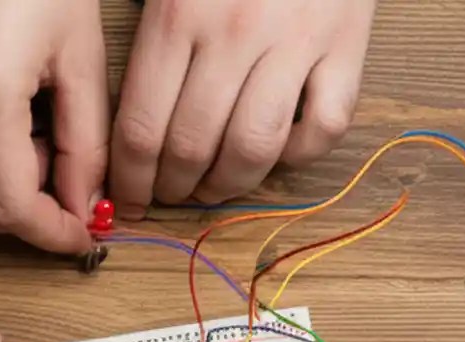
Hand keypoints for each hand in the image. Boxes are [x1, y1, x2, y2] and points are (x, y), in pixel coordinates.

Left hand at [111, 0, 375, 215]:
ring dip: (226, 185)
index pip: (141, 127)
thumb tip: (117, 122)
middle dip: (172, 188)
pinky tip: (277, 151)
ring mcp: (296, 43)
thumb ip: (147, 35)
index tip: (127, 199)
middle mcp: (235, 33)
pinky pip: (322, 129)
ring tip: (212, 187)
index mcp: (179, 14)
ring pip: (253, 149)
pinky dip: (298, 154)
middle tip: (167, 195)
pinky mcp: (347, 48)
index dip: (130, 179)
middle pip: (190, 147)